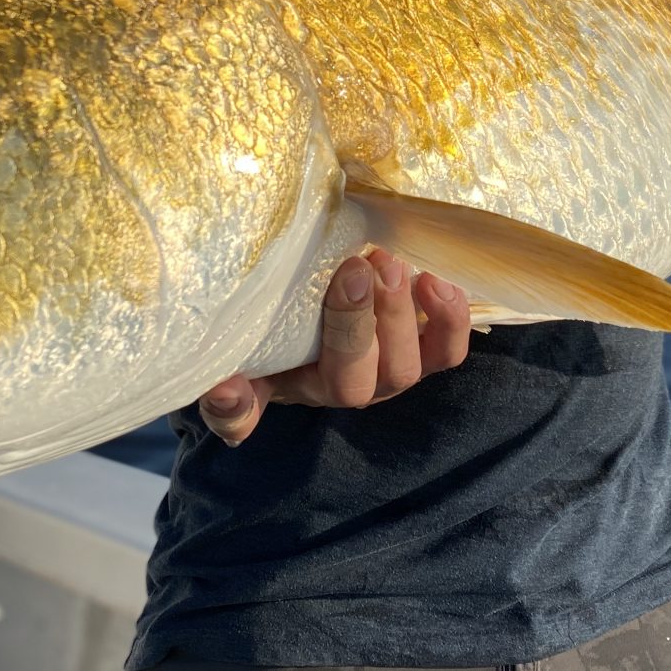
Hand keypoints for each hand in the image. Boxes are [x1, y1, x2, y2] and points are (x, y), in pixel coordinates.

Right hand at [197, 247, 472, 445]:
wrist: (330, 302)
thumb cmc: (282, 325)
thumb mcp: (246, 345)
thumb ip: (226, 378)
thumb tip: (221, 389)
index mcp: (292, 387)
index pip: (266, 407)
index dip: (248, 402)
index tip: (236, 377)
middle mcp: (347, 389)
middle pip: (356, 380)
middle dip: (355, 325)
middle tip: (351, 269)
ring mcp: (390, 371)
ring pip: (407, 368)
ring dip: (400, 316)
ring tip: (388, 264)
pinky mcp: (426, 351)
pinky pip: (446, 350)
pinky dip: (448, 319)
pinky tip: (434, 279)